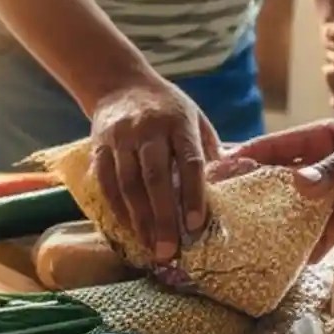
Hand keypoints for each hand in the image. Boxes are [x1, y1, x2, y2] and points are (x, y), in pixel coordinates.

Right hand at [90, 77, 220, 262]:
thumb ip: (210, 150)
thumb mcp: (195, 118)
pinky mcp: (99, 145)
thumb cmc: (167, 109)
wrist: (120, 83)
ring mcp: (121, 137)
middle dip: (163, 217)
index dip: (193, 195)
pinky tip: (128, 229)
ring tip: (149, 247)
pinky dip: (117, 208)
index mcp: (179, 122)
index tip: (195, 225)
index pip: (189, 161)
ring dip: (139, 219)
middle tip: (169, 250)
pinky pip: (106, 182)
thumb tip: (235, 181)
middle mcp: (149, 129)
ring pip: (128, 183)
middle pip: (156, 177)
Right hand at [216, 119, 333, 259]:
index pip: (274, 148)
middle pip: (276, 181)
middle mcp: (316, 167)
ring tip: (246, 243)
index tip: (218, 170)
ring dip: (274, 226)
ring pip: (293, 211)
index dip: (246, 158)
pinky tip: (290, 264)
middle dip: (250, 195)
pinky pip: (319, 235)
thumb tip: (298, 185)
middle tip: (219, 211)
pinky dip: (306, 249)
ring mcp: (328, 194)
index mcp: (318, 140)